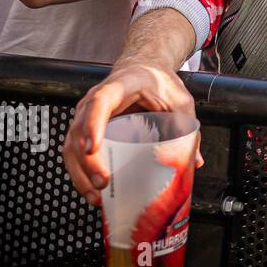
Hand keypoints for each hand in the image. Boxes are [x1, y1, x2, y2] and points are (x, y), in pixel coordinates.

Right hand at [62, 62, 201, 206]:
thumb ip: (187, 127)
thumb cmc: (158, 82)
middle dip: (87, 161)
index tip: (94, 148)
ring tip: (97, 196)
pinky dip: (81, 173)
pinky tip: (93, 191)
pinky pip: (76, 152)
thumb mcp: (179, 100)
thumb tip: (194, 162)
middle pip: (80, 130)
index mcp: (120, 86)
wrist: (144, 69)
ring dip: (80, 173)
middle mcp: (95, 100)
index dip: (93, 124)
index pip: (100, 102)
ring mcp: (86, 115)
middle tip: (103, 182)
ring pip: (72, 145)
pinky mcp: (86, 129)